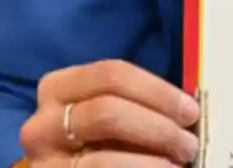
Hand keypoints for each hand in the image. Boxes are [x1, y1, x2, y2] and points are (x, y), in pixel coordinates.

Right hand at [20, 59, 200, 166]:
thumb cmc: (104, 143)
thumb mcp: (116, 115)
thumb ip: (140, 105)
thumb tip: (188, 109)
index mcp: (59, 88)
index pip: (111, 74)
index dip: (157, 91)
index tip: (190, 110)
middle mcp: (42, 123)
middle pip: (108, 111)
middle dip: (158, 127)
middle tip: (189, 143)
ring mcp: (44, 161)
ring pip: (103, 159)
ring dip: (152, 162)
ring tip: (179, 164)